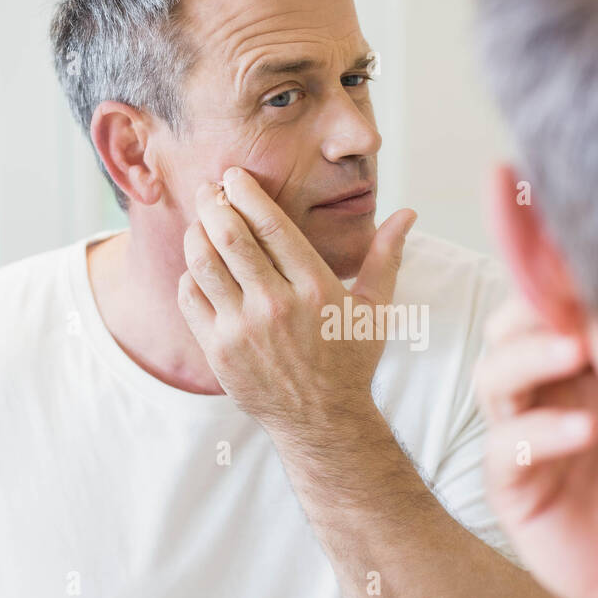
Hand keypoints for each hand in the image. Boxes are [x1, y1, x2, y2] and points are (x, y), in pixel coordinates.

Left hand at [177, 168, 416, 437]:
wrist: (322, 421)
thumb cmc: (349, 360)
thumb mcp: (374, 309)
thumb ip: (385, 257)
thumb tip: (408, 214)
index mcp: (315, 287)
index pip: (270, 224)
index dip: (245, 192)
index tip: (233, 176)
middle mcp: (277, 305)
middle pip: (230, 235)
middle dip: (212, 203)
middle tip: (208, 190)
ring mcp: (244, 329)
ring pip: (203, 263)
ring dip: (195, 234)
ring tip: (200, 224)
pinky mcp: (219, 351)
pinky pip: (190, 299)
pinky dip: (190, 277)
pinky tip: (199, 269)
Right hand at [475, 295, 597, 597]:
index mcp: (577, 363)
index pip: (547, 303)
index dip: (556, 277)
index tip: (583, 255)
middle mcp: (544, 391)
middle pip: (508, 327)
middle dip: (534, 306)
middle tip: (575, 300)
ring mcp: (521, 435)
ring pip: (493, 376)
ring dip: (528, 355)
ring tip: (573, 348)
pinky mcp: (511, 486)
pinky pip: (505, 449)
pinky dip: (539, 433)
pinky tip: (583, 429)